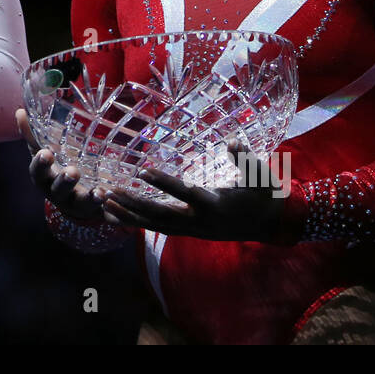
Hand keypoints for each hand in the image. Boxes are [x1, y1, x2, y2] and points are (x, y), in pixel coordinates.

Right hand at [15, 107, 117, 223]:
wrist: (74, 200)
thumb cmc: (56, 169)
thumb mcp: (45, 152)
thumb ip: (33, 135)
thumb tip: (20, 111)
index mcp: (44, 177)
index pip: (37, 171)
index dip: (40, 163)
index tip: (45, 153)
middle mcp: (57, 192)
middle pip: (58, 189)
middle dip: (64, 181)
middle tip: (72, 172)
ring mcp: (75, 202)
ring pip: (80, 202)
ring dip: (89, 197)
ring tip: (99, 192)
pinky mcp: (92, 208)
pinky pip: (99, 209)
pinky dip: (103, 203)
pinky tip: (108, 195)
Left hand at [102, 142, 286, 241]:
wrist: (272, 224)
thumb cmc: (265, 194)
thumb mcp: (260, 174)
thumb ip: (245, 158)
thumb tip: (234, 141)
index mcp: (216, 205)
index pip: (185, 192)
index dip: (164, 182)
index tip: (143, 169)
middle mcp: (200, 221)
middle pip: (160, 215)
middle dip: (132, 204)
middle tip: (106, 191)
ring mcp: (193, 230)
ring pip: (154, 225)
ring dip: (128, 215)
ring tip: (102, 203)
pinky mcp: (189, 232)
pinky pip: (157, 228)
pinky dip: (136, 223)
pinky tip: (116, 216)